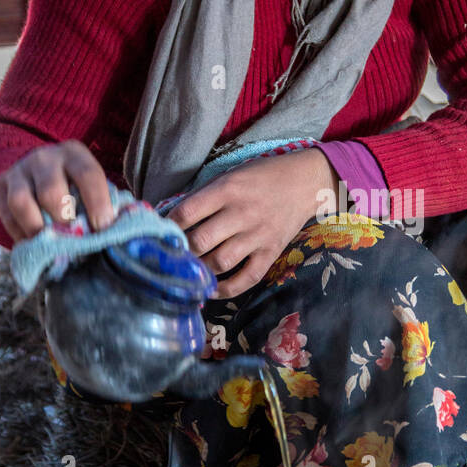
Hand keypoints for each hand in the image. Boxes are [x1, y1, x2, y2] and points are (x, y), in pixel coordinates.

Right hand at [0, 140, 114, 243]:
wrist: (37, 170)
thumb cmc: (74, 185)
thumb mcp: (90, 185)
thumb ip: (103, 202)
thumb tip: (117, 231)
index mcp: (74, 154)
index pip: (88, 175)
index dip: (97, 203)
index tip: (103, 228)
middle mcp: (44, 158)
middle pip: (51, 191)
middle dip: (64, 220)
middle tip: (74, 239)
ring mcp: (18, 170)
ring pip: (22, 202)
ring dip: (38, 229)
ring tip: (51, 245)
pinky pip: (6, 215)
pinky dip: (20, 234)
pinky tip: (34, 243)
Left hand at [169, 147, 339, 296]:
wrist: (305, 182)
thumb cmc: (261, 177)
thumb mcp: (231, 176)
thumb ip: (205, 197)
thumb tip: (173, 220)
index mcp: (227, 190)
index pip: (188, 212)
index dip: (169, 226)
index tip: (161, 233)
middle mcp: (242, 213)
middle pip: (201, 241)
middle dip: (181, 252)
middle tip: (171, 257)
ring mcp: (258, 235)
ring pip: (221, 262)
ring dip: (200, 270)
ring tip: (188, 272)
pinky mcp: (271, 252)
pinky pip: (247, 278)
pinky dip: (227, 289)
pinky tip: (211, 290)